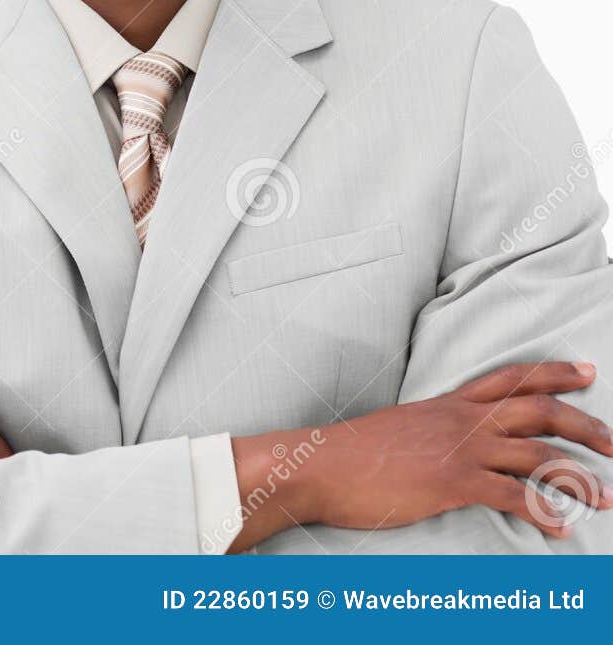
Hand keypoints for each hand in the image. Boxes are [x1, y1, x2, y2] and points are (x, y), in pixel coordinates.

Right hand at [234, 361, 612, 548]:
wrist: (316, 465)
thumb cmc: (346, 455)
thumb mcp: (394, 431)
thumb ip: (426, 435)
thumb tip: (436, 450)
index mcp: (446, 405)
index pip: (508, 379)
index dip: (552, 373)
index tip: (586, 371)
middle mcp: (460, 420)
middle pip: (539, 411)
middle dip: (586, 425)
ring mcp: (458, 448)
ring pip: (538, 453)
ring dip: (580, 477)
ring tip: (607, 496)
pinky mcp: (452, 480)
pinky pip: (512, 494)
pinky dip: (543, 511)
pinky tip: (560, 527)